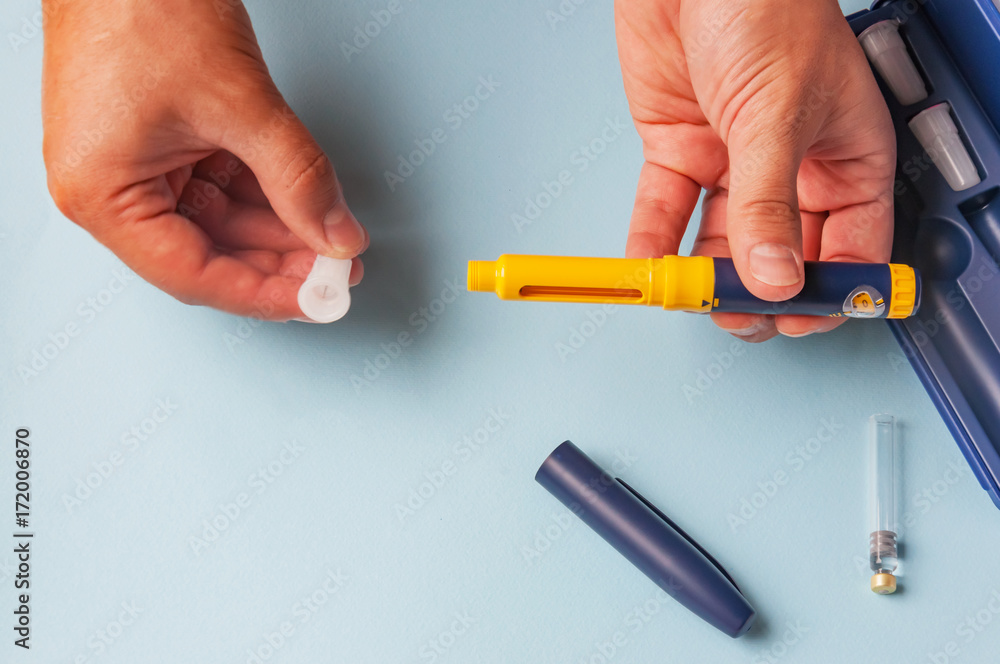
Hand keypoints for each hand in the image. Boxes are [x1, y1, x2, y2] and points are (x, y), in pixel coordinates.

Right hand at [42, 0, 366, 319]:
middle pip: (209, 255)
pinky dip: (264, 198)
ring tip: (334, 241)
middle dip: (280, 264)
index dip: (265, 294)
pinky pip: (218, 189)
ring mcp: (135, 167)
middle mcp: (110, 190)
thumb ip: (297, 177)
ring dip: (279, 232)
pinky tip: (306, 208)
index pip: (195, 275)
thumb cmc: (142, 3)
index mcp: (103, 194)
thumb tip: (336, 234)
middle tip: (339, 273)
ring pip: (220, 225)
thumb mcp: (239, 103)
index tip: (319, 301)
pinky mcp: (159, 145)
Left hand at [615, 0, 894, 340]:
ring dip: (705, 278)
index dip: (828, 292)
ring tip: (690, 299)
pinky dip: (657, 243)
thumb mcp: (778, 113)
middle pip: (781, 256)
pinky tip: (652, 268)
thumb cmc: (766, 6)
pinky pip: (667, 212)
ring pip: (722, 243)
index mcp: (847, 158)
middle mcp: (791, 168)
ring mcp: (734, 163)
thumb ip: (772, 202)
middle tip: (737, 314)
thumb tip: (777, 277)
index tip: (798, 320)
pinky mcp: (681, 151)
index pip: (851, 248)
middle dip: (759, 292)